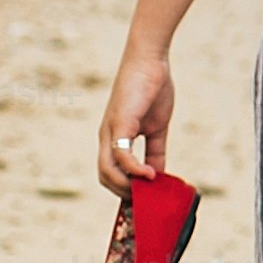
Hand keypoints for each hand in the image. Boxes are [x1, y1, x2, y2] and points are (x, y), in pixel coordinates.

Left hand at [100, 52, 174, 193]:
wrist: (150, 62)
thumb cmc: (152, 89)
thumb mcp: (157, 127)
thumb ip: (156, 150)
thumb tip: (158, 174)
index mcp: (115, 138)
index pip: (112, 172)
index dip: (125, 189)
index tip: (143, 199)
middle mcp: (107, 137)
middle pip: (104, 176)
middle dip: (124, 193)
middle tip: (146, 200)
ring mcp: (111, 131)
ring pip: (107, 170)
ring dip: (126, 187)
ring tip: (147, 191)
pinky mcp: (119, 124)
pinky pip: (121, 155)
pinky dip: (134, 169)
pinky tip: (151, 174)